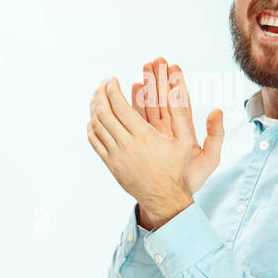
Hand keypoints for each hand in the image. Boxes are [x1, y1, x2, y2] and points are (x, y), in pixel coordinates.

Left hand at [87, 77, 194, 229]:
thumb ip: (181, 113)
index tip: (111, 79)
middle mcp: (126, 146)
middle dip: (100, 95)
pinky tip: (94, 117)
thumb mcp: (185, 141)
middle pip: (104, 115)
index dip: (112, 91)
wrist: (164, 197)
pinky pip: (94, 142)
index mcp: (144, 137)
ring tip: (97, 96)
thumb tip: (176, 89)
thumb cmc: (176, 167)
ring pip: (97, 127)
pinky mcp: (110, 164)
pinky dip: (91, 127)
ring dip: (94, 109)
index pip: (120, 108)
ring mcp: (115, 156)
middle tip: (102, 84)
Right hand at [132, 57, 223, 194]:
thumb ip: (216, 135)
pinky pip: (135, 119)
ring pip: (148, 106)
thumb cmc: (190, 179)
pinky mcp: (140, 140)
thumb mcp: (210, 158)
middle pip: (162, 99)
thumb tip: (217, 111)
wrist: (169, 198)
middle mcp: (168, 129)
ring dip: (145, 87)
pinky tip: (130, 89)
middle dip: (159, 79)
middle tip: (155, 60)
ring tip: (142, 69)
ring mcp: (152, 134)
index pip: (180, 102)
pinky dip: (132, 104)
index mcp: (184, 130)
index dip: (177, 84)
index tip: (174, 67)